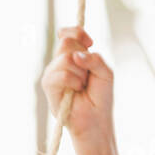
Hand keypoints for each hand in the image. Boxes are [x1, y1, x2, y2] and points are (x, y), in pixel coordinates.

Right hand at [41, 26, 114, 143]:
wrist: (95, 121)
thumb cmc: (100, 97)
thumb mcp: (106, 73)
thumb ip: (95, 59)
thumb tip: (76, 56)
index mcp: (72, 56)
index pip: (67, 34)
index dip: (78, 33)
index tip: (90, 43)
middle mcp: (59, 62)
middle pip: (66, 42)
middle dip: (83, 57)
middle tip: (87, 75)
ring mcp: (52, 73)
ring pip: (64, 58)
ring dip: (80, 73)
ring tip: (82, 86)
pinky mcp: (48, 86)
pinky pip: (61, 74)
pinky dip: (74, 82)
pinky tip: (76, 91)